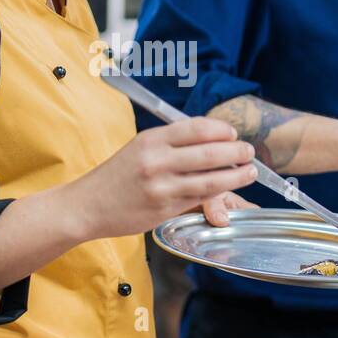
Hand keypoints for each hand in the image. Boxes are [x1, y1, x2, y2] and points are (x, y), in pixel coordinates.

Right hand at [72, 118, 258, 238]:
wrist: (87, 205)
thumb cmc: (116, 177)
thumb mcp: (139, 149)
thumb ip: (171, 145)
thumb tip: (209, 141)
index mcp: (151, 139)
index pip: (197, 128)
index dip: (222, 130)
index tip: (233, 134)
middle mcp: (157, 160)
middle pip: (211, 153)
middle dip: (237, 152)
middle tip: (249, 152)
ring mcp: (162, 186)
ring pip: (212, 179)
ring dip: (237, 176)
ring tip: (249, 172)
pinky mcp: (165, 209)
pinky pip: (200, 199)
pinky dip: (219, 194)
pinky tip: (228, 190)